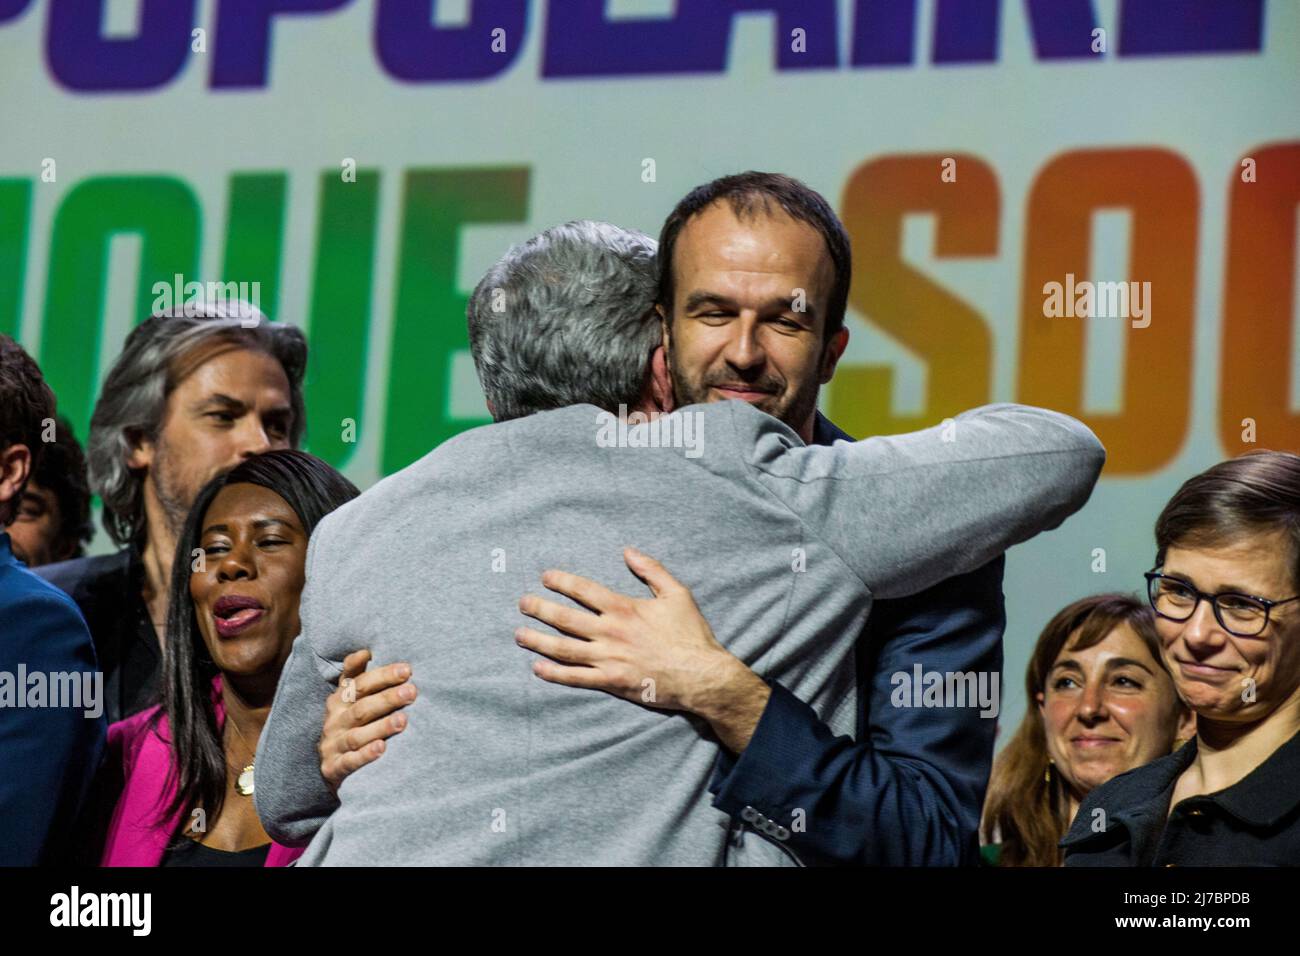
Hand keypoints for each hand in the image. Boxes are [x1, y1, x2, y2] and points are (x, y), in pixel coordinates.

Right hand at [318, 649, 415, 792]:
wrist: (326, 767)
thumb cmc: (349, 725)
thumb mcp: (351, 700)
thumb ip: (362, 678)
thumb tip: (374, 652)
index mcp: (340, 698)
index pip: (358, 682)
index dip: (380, 674)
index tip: (405, 668)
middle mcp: (335, 718)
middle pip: (362, 706)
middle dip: (388, 698)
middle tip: (413, 691)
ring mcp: (333, 743)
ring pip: (357, 734)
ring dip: (381, 726)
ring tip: (403, 721)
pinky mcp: (333, 767)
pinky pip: (350, 761)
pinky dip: (365, 755)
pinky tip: (382, 748)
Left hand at [515, 548, 769, 749]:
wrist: (701, 675)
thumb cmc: (691, 635)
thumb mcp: (677, 593)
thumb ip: (652, 570)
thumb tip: (628, 551)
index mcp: (624, 609)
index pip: (584, 591)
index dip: (562, 582)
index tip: (545, 577)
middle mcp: (611, 632)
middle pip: (566, 618)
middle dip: (540, 609)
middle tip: (522, 603)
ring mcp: (609, 659)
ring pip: (564, 648)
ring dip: (538, 641)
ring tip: (519, 634)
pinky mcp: (612, 682)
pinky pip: (576, 678)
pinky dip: (555, 674)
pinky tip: (538, 668)